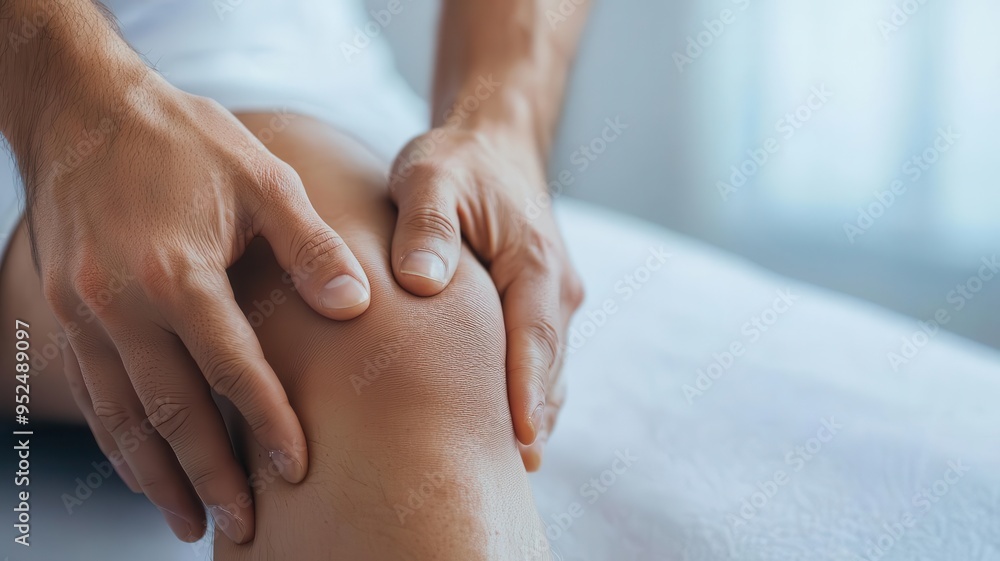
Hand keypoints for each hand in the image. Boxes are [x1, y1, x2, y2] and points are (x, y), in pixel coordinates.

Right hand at [28, 70, 371, 542]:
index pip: (231, 369)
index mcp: (176, 271)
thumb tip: (357, 306)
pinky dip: (118, 440)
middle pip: (170, 411)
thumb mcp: (262, 177)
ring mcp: (80, 312)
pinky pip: (91, 394)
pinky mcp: (59, 312)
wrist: (80, 109)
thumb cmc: (182, 138)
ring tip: (190, 521)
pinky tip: (143, 467)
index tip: (296, 469)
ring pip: (121, 416)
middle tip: (239, 526)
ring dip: (156, 476)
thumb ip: (308, 246)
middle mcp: (119, 302)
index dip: (268, 423)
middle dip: (208, 475)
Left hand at [388, 126, 583, 469]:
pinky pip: (540, 358)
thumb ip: (427, 225)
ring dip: (532, 411)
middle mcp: (555, 288)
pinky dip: (528, 391)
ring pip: (549, 369)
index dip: (529, 392)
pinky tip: (504, 424)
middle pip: (548, 367)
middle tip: (505, 472)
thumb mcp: (431, 176)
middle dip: (532, 419)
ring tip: (505, 462)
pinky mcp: (540, 306)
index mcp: (533, 262)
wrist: (495, 145)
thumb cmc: (458, 162)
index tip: (523, 440)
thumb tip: (422, 282)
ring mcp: (554, 299)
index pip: (535, 339)